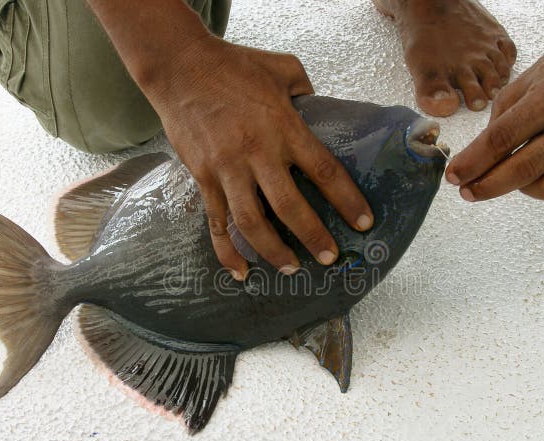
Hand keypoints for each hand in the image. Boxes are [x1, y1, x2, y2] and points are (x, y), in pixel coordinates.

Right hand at [145, 37, 373, 277]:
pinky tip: (240, 271)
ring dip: (273, 251)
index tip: (363, 222)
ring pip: (251, 222)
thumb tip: (320, 108)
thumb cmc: (234, 66)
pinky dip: (227, 250)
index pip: (323, 170)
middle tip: (330, 257)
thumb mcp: (282, 68)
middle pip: (289, 206)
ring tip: (292, 268)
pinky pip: (216, 221)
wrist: (179, 67)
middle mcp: (257, 152)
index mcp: (283, 127)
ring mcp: (227, 168)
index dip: (346, 200)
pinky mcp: (203, 177)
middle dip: (312, 235)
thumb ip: (307, 90)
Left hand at [445, 51, 543, 210]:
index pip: (503, 139)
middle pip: (525, 169)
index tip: (453, 176)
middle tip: (467, 192)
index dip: (473, 162)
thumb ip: (494, 131)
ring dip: (523, 189)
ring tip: (515, 175)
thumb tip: (470, 170)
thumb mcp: (514, 93)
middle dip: (488, 186)